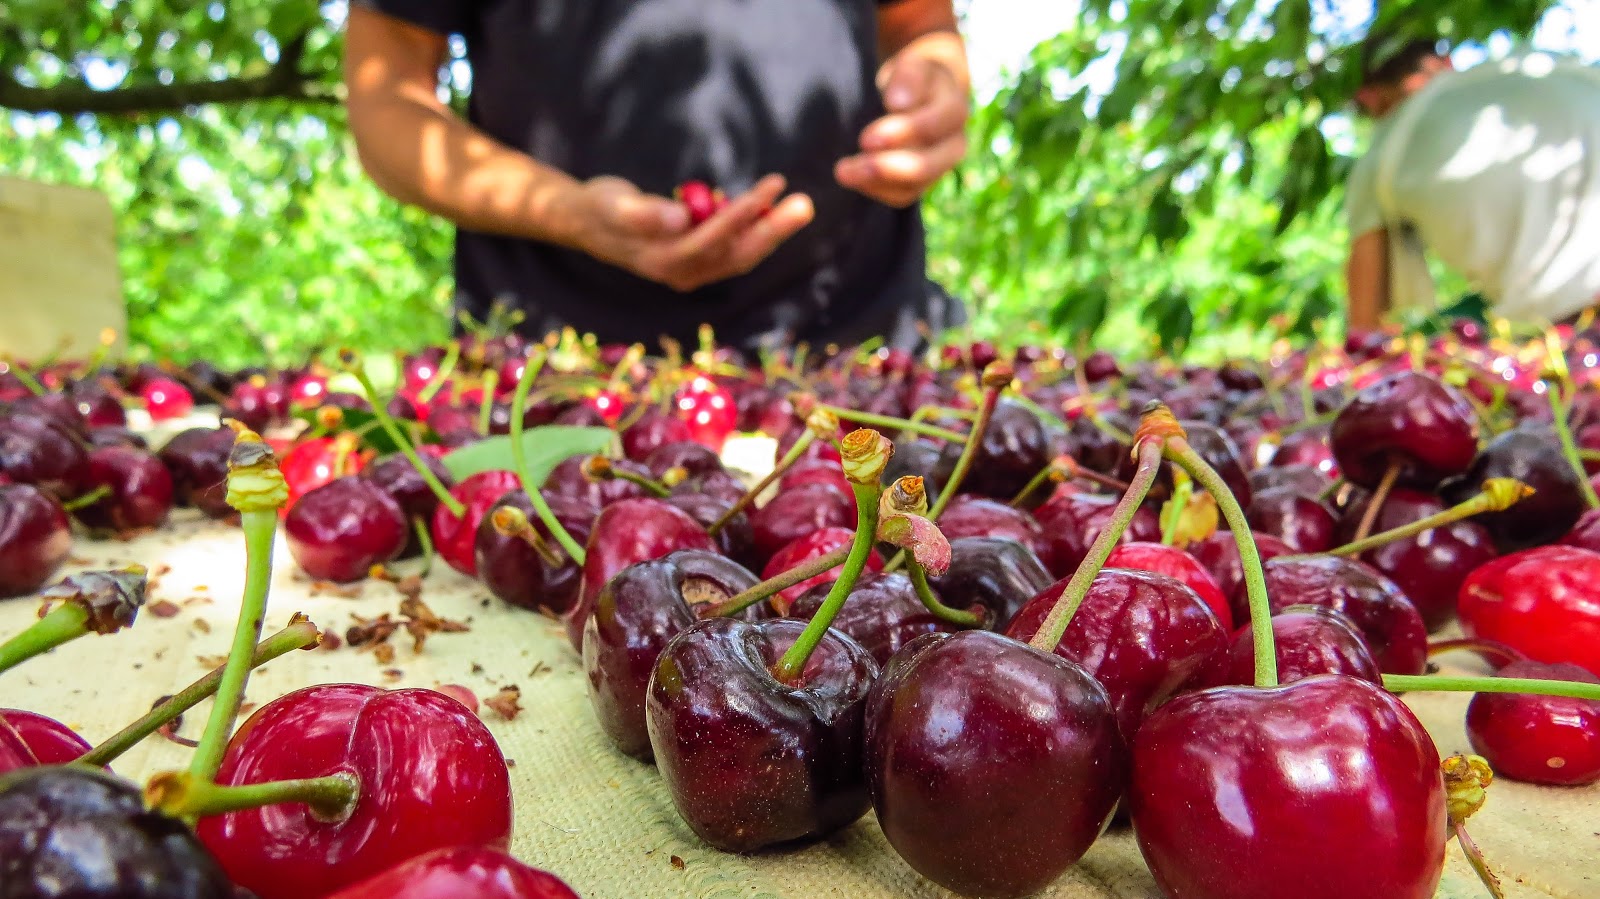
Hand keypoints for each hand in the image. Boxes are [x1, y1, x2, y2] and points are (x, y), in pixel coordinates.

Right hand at [566, 174, 813, 292]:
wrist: (586, 223)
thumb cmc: (599, 209)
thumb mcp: (614, 204)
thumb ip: (644, 213)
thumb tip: (680, 218)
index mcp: (665, 261)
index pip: (713, 239)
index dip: (744, 214)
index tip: (771, 188)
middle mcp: (684, 273)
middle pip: (738, 254)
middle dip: (773, 230)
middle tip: (805, 204)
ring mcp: (693, 271)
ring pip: (740, 252)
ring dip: (770, 229)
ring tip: (796, 203)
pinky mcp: (698, 260)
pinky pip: (733, 247)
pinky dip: (752, 228)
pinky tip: (768, 206)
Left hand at [835, 54, 968, 206]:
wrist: (923, 92)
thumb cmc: (915, 76)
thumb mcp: (913, 66)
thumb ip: (909, 78)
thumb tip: (898, 104)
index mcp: (955, 111)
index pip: (933, 129)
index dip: (901, 135)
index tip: (865, 139)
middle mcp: (954, 145)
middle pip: (925, 167)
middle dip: (885, 168)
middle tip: (844, 168)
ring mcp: (939, 167)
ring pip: (912, 187)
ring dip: (874, 183)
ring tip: (842, 172)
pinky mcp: (922, 182)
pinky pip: (901, 195)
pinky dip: (875, 190)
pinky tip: (853, 178)